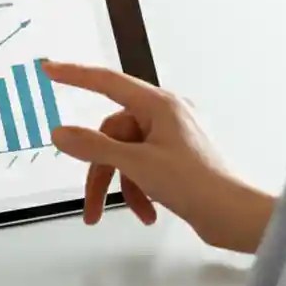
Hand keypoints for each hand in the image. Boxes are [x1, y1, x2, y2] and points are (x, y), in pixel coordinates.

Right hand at [42, 61, 275, 253]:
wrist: (236, 216)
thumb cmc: (196, 183)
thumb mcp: (137, 165)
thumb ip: (95, 147)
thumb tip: (61, 133)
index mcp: (159, 104)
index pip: (107, 82)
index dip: (75, 75)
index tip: (49, 68)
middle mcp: (166, 115)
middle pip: (113, 134)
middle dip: (102, 171)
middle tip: (91, 206)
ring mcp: (172, 137)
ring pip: (126, 155)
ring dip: (123, 186)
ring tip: (133, 214)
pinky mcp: (177, 159)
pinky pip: (143, 166)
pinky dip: (140, 190)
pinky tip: (149, 213)